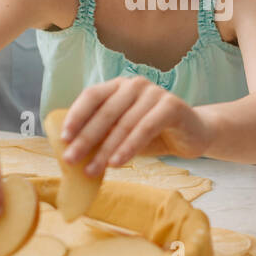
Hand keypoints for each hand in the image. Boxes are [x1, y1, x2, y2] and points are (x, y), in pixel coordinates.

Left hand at [59, 76, 211, 175]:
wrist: (193, 135)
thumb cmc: (153, 135)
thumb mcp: (123, 134)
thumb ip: (102, 136)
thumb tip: (70, 154)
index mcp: (118, 86)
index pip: (92, 95)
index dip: (76, 115)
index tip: (62, 138)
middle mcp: (135, 85)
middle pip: (105, 111)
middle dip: (85, 138)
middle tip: (70, 160)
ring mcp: (154, 92)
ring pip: (124, 123)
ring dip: (105, 150)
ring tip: (92, 170)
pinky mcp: (171, 105)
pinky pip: (145, 128)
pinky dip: (129, 147)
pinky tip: (117, 164)